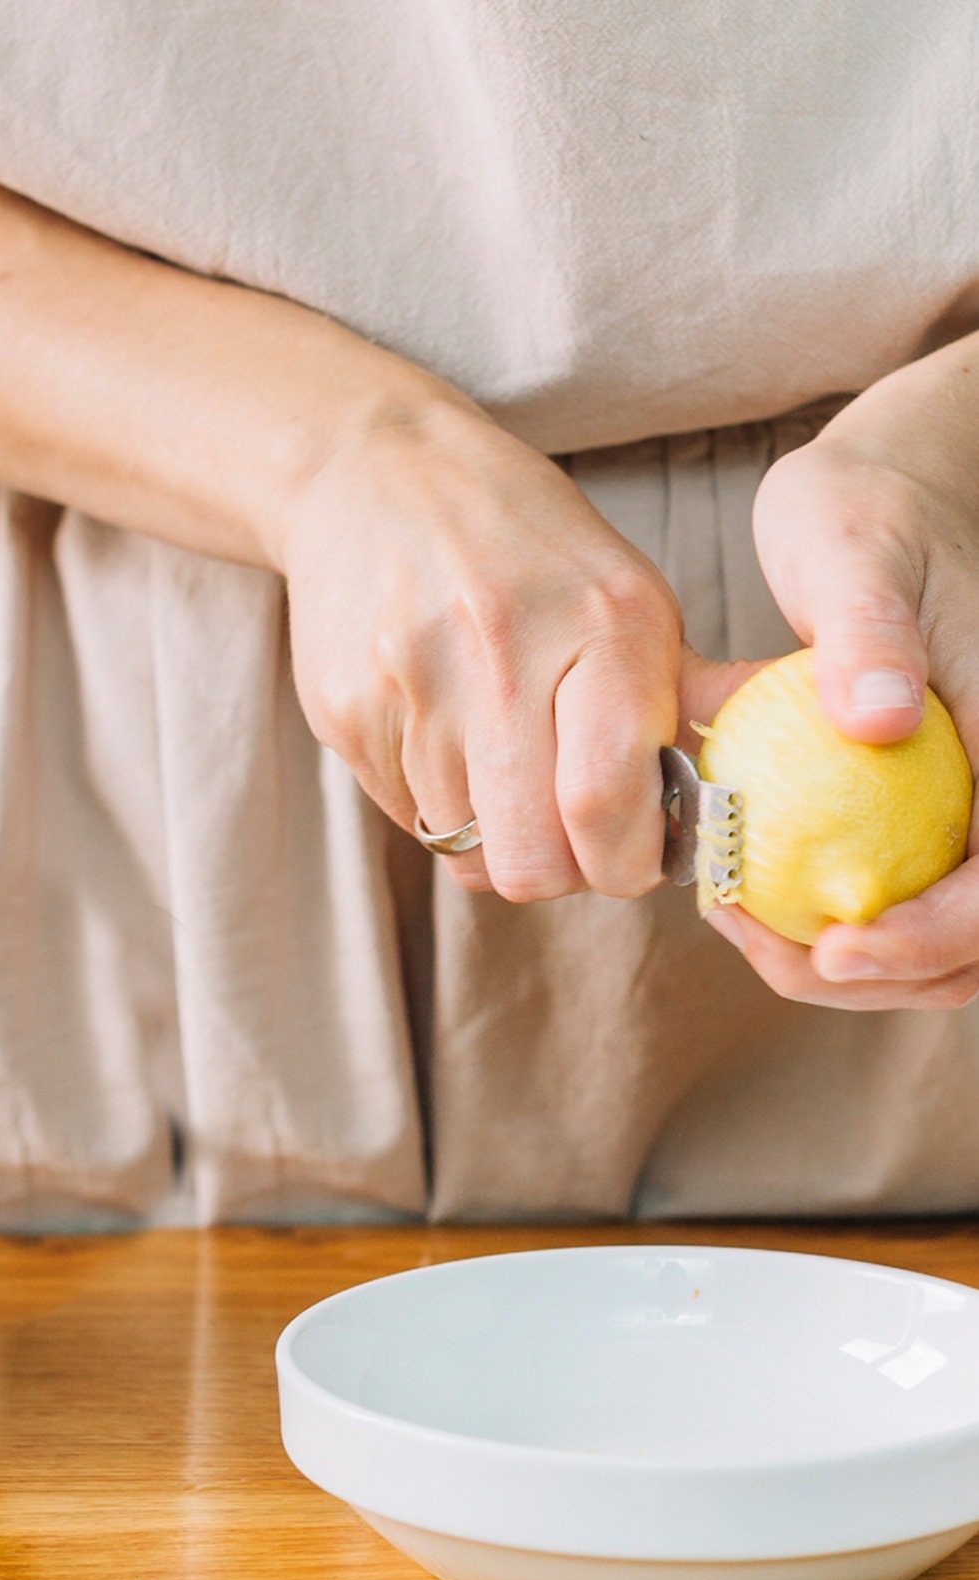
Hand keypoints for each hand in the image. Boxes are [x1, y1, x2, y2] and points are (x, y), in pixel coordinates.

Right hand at [277, 401, 689, 899]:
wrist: (376, 476)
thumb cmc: (522, 545)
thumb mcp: (626, 594)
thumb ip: (680, 695)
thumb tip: (741, 782)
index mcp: (604, 625)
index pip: (607, 803)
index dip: (623, 864)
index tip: (630, 856)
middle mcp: (505, 656)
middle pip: (528, 860)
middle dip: (555, 870)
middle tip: (565, 834)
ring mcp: (413, 688)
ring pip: (464, 848)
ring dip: (492, 831)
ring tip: (500, 762)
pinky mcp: (346, 713)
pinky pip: (405, 816)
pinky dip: (433, 799)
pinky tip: (440, 733)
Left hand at [723, 363, 978, 1010]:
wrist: (885, 493)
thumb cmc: (866, 512)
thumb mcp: (854, 551)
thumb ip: (873, 635)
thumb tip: (882, 720)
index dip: (933, 934)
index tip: (832, 944)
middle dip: (882, 971)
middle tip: (764, 945)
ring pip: (950, 941)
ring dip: (855, 966)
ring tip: (745, 926)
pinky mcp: (941, 810)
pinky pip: (910, 900)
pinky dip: (842, 927)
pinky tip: (751, 905)